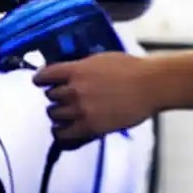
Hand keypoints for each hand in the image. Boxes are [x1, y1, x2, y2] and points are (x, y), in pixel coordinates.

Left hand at [33, 53, 160, 143]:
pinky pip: (62, 133)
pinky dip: (60, 131)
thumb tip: (67, 73)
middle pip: (49, 96)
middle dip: (56, 97)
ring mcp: (80, 109)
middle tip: (64, 99)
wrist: (151, 85)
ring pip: (53, 114)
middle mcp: (74, 90)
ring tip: (66, 114)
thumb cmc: (132, 69)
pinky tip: (63, 129)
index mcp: (77, 70)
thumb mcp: (101, 60)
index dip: (41, 79)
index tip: (41, 82)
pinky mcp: (88, 126)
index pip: (45, 75)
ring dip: (58, 113)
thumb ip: (81, 67)